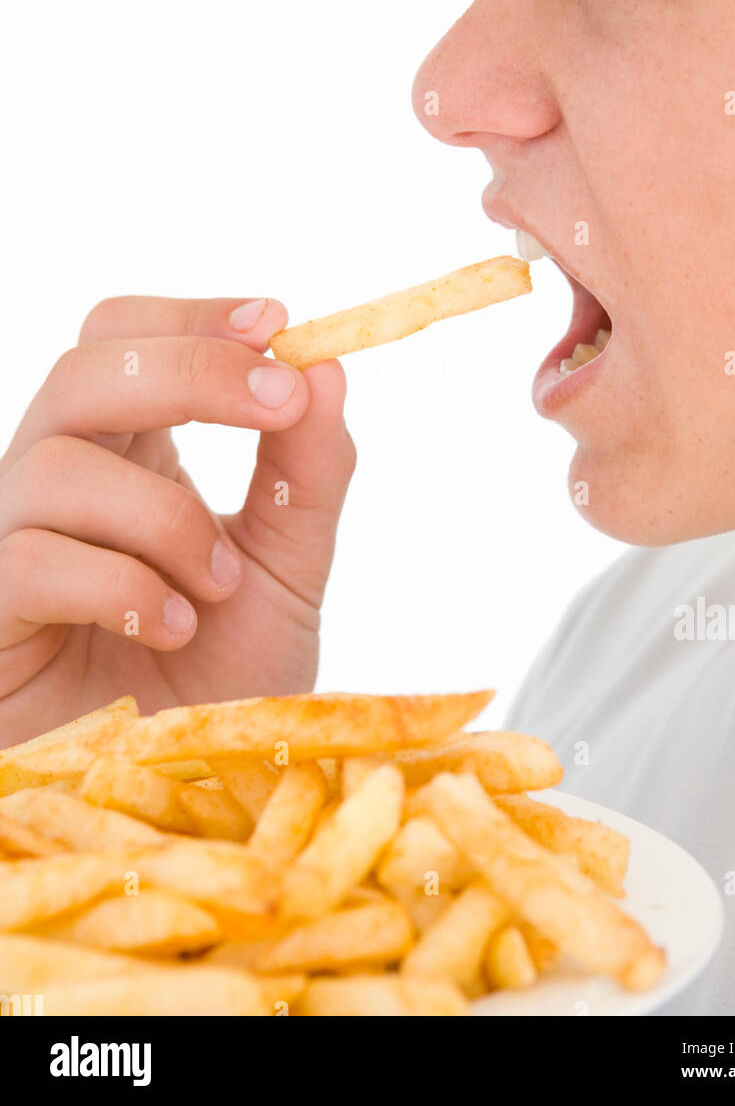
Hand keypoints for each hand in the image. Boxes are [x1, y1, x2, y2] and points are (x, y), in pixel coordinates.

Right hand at [0, 295, 355, 742]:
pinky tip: (171, 626)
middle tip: (277, 399)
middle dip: (189, 369)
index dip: (190, 318)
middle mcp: (61, 483)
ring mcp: (12, 543)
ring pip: (57, 465)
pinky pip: (27, 560)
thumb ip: (306, 475)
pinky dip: (118, 583)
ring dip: (164, 516)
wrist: (180, 792)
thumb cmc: (219, 676)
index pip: (125, 338)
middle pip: (84, 369)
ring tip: (216, 584)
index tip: (277, 320)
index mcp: (128, 453)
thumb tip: (328, 370)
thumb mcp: (286, 571)